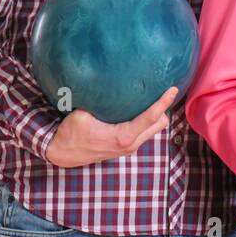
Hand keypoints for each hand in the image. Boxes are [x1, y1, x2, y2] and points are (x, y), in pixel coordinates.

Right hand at [45, 86, 176, 167]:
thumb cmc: (71, 134)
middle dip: (163, 109)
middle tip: (161, 91)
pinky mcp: (124, 147)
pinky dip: (146, 122)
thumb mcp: (82, 114)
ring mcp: (129, 148)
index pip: (151, 117)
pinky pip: (143, 132)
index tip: (173, 89)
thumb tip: (107, 83)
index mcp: (123, 137)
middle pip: (160, 124)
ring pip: (153, 129)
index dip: (163, 102)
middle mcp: (131, 144)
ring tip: (150, 99)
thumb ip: (98, 101)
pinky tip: (137, 109)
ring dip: (155, 116)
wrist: (62, 154)